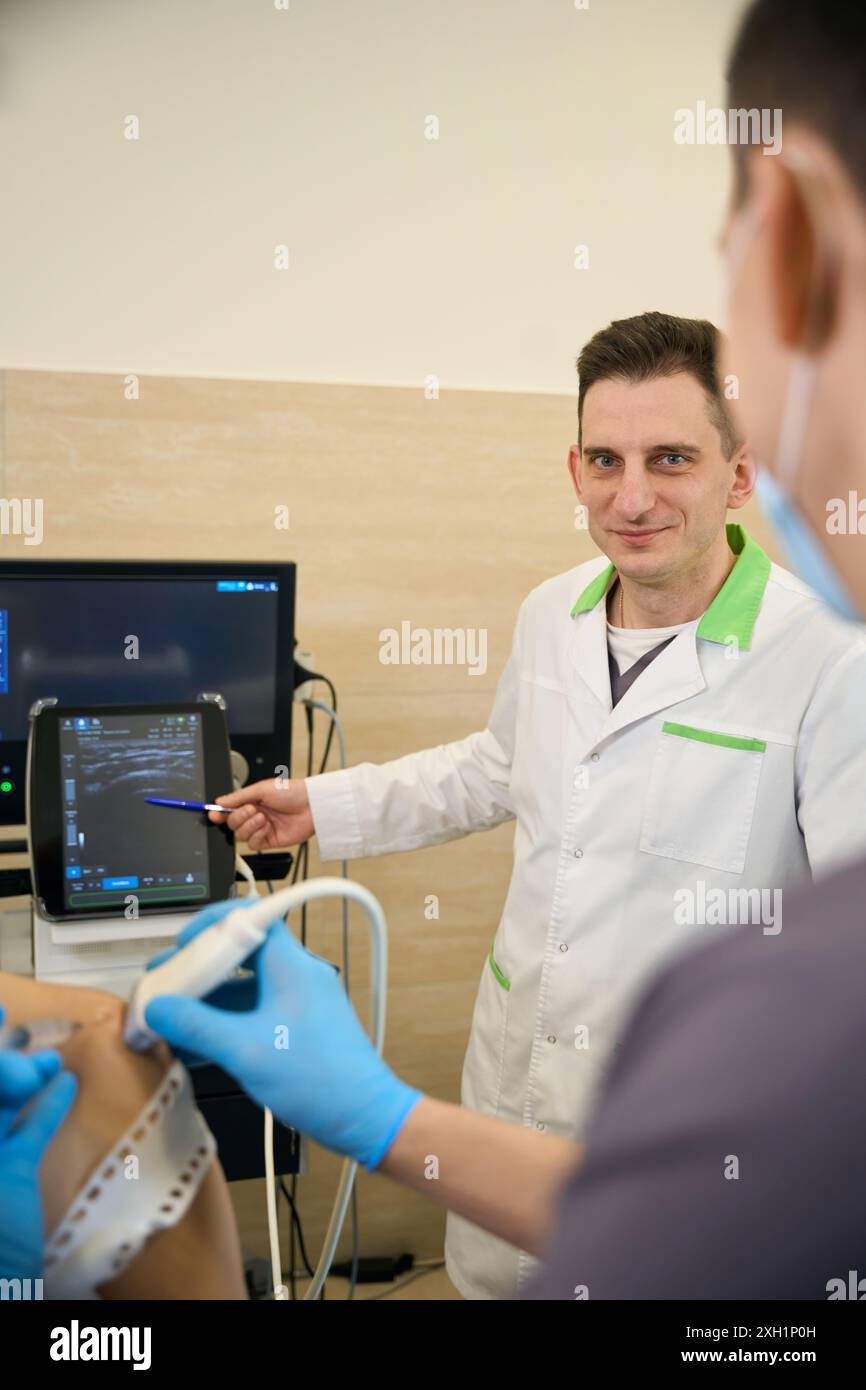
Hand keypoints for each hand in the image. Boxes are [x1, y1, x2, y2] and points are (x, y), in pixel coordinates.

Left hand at [0, 1007, 76, 1280]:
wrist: (3, 1287)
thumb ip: (0, 1109)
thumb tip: (26, 1074)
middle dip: (2, 1058)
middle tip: (18, 1041)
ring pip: (2, 1102)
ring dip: (25, 1074)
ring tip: (48, 1057)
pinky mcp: (13, 1177)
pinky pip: (29, 1131)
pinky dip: (48, 1106)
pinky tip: (64, 1085)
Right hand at [143, 920, 421, 1169]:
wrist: (362, 1116)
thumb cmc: (322, 1080)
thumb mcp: (246, 1051)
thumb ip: (197, 1027)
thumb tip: (158, 1009)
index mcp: (291, 966)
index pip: (252, 918)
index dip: (213, 924)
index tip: (184, 942)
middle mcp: (295, 977)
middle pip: (239, 954)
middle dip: (198, 968)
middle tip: (165, 983)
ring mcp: (296, 1003)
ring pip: (242, 988)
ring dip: (206, 1001)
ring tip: (170, 1016)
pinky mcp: (294, 1029)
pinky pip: (251, 1014)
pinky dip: (222, 1023)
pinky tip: (192, 1043)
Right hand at [209, 777, 313, 850]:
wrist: (311, 805)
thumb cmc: (291, 792)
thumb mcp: (261, 789)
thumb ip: (238, 796)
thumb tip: (219, 802)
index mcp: (250, 801)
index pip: (228, 810)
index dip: (219, 814)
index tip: (214, 815)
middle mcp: (254, 816)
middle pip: (232, 824)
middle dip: (239, 817)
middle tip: (252, 809)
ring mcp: (261, 829)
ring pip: (240, 835)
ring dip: (249, 826)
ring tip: (263, 818)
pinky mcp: (269, 841)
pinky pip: (253, 844)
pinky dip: (257, 835)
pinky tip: (267, 827)